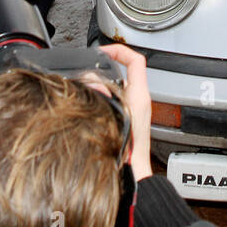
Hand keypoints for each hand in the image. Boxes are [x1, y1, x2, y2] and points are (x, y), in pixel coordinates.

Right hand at [98, 44, 152, 179]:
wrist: (131, 175)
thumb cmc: (128, 152)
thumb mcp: (116, 116)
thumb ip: (105, 96)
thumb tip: (94, 82)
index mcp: (140, 95)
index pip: (135, 61)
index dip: (119, 51)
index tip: (104, 51)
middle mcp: (139, 101)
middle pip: (123, 72)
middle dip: (103, 70)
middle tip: (88, 74)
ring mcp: (132, 111)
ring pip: (115, 87)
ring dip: (99, 85)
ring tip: (86, 89)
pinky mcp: (125, 121)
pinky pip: (111, 101)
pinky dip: (99, 99)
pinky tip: (88, 105)